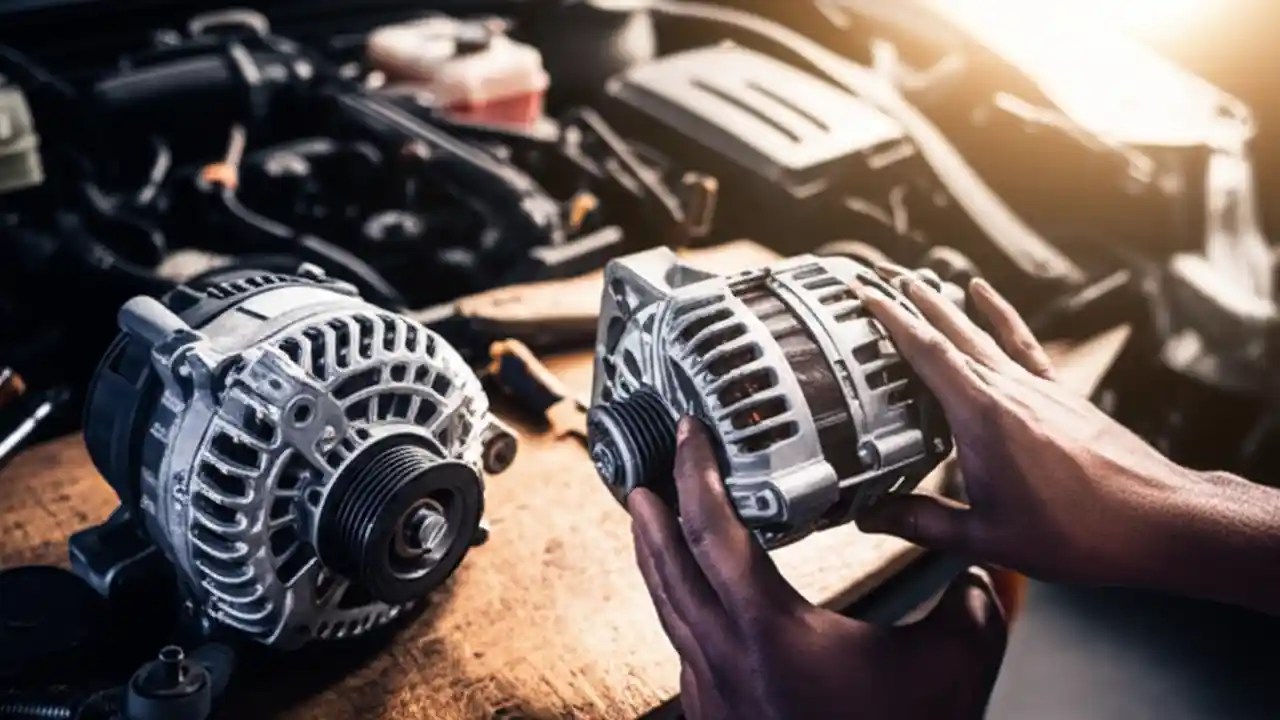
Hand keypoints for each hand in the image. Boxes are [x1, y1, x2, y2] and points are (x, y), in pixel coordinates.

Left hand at [629, 418, 1005, 719]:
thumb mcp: (954, 665)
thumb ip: (971, 606)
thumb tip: (979, 576)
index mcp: (770, 628)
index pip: (714, 530)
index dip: (697, 473)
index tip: (690, 434)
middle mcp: (725, 656)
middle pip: (668, 566)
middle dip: (653, 513)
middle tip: (643, 476)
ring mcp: (713, 691)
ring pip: (667, 609)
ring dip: (655, 560)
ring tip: (651, 527)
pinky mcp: (716, 716)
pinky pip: (681, 650)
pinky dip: (675, 611)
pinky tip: (689, 609)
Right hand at [855, 276, 1235, 590]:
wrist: (1156, 521)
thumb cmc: (1079, 532)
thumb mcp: (987, 537)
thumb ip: (923, 523)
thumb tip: (871, 517)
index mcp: (983, 418)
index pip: (927, 354)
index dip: (892, 323)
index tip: (866, 299)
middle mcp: (1009, 390)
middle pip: (951, 333)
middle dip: (912, 304)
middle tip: (879, 281)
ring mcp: (1038, 388)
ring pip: (983, 333)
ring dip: (948, 305)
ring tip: (922, 281)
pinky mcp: (1061, 394)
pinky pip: (1021, 342)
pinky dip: (1000, 316)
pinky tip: (986, 296)